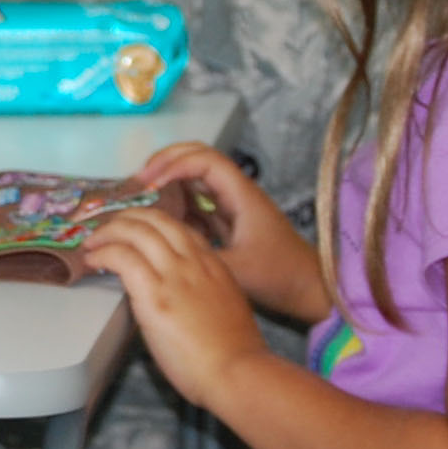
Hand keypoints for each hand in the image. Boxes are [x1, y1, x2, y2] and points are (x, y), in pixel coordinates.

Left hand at [84, 207, 270, 414]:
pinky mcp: (155, 294)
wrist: (236, 371)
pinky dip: (103, 253)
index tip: (134, 231)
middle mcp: (193, 261)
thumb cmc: (233, 351)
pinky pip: (123, 257)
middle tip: (108, 229)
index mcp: (213, 264)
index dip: (151, 224)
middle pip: (155, 219)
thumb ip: (203, 290)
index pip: (179, 228)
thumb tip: (180, 294)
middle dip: (126, 218)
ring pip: (136, 231)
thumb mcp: (226, 305)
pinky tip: (92, 260)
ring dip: (108, 231)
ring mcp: (174, 275)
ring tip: (93, 243)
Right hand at [136, 142, 323, 318]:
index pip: (204, 160)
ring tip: (142, 196)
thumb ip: (195, 254)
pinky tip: (159, 218)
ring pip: (195, 178)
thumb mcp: (234, 269)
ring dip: (169, 181)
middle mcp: (236, 193)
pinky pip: (198, 201)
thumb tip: (156, 247)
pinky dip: (176, 202)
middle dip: (166, 162)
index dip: (174, 165)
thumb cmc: (278, 277)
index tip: (150, 183)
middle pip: (197, 157)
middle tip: (138, 181)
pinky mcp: (229, 222)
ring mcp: (233, 206)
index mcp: (242, 195)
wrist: (309, 291)